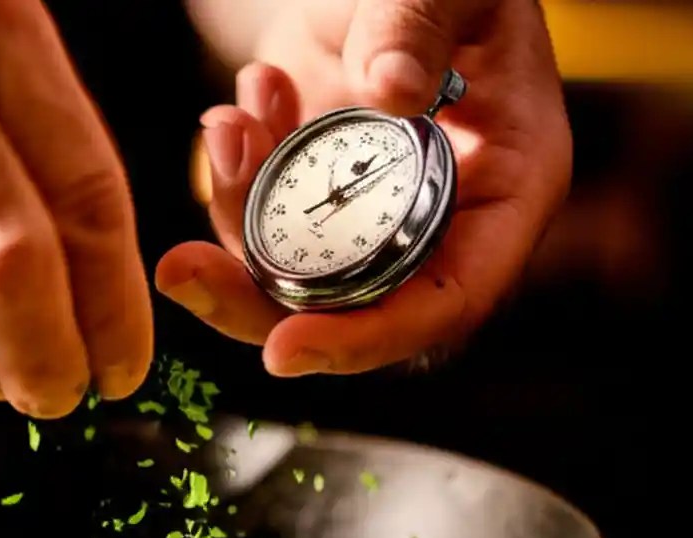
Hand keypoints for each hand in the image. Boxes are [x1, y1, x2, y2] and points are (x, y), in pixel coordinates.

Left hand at [157, 0, 571, 375]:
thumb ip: (421, 26)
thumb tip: (392, 91)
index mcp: (508, 187)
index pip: (447, 299)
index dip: (369, 336)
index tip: (286, 349)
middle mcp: (439, 218)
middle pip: (350, 310)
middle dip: (260, 302)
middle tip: (185, 273)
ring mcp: (371, 209)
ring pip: (291, 271)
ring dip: (236, 219)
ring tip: (235, 125)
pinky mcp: (315, 188)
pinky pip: (263, 214)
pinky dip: (234, 175)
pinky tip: (241, 109)